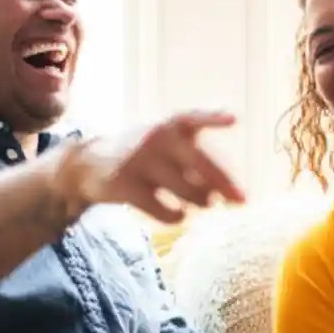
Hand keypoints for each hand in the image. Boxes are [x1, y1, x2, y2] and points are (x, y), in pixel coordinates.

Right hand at [57, 110, 245, 222]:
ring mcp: (138, 161)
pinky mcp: (124, 186)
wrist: (90, 162)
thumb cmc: (146, 154)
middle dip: (224, 183)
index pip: (194, 117)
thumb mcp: (170, 144)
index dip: (213, 117)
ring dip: (201, 201)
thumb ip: (199, 160)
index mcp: (170, 124)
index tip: (234, 118)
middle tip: (243, 201)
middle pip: (199, 162)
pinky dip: (177, 215)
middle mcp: (155, 138)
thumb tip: (227, 193)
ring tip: (203, 202)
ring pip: (187, 191)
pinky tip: (179, 213)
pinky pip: (165, 210)